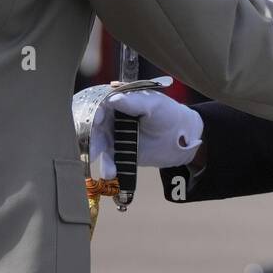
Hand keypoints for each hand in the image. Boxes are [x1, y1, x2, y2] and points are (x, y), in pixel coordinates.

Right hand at [88, 89, 203, 179]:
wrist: (180, 138)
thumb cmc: (167, 114)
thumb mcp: (153, 104)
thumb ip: (134, 102)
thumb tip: (113, 99)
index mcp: (118, 102)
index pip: (100, 104)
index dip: (96, 110)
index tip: (97, 118)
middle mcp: (111, 118)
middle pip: (95, 126)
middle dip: (91, 136)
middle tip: (92, 146)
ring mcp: (113, 137)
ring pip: (99, 144)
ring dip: (97, 153)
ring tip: (100, 163)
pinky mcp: (118, 154)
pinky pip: (110, 160)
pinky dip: (108, 166)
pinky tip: (110, 172)